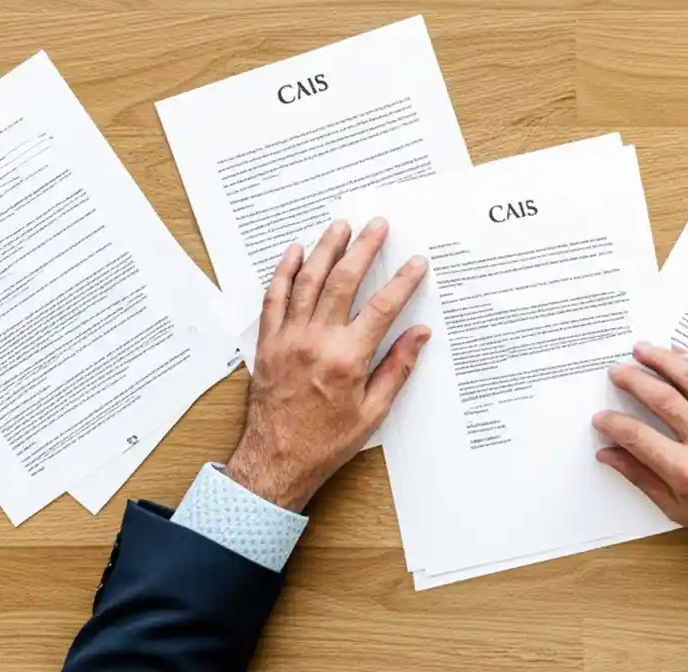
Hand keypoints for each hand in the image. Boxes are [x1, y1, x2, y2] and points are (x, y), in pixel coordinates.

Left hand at [225, 217, 430, 512]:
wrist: (276, 461)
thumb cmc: (326, 441)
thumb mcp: (373, 411)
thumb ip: (397, 368)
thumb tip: (420, 334)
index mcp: (347, 360)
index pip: (382, 307)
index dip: (403, 281)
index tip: (416, 263)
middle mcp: (316, 342)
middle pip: (342, 281)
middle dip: (363, 249)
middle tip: (377, 226)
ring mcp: (288, 339)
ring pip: (306, 281)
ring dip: (325, 249)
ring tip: (340, 226)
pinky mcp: (268, 343)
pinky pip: (275, 298)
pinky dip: (284, 271)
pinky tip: (295, 252)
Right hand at [593, 343, 687, 579]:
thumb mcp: (679, 510)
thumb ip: (641, 477)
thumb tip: (609, 455)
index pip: (638, 436)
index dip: (614, 423)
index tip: (602, 417)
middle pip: (663, 398)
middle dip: (634, 380)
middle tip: (617, 371)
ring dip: (664, 360)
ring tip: (644, 350)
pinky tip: (684, 356)